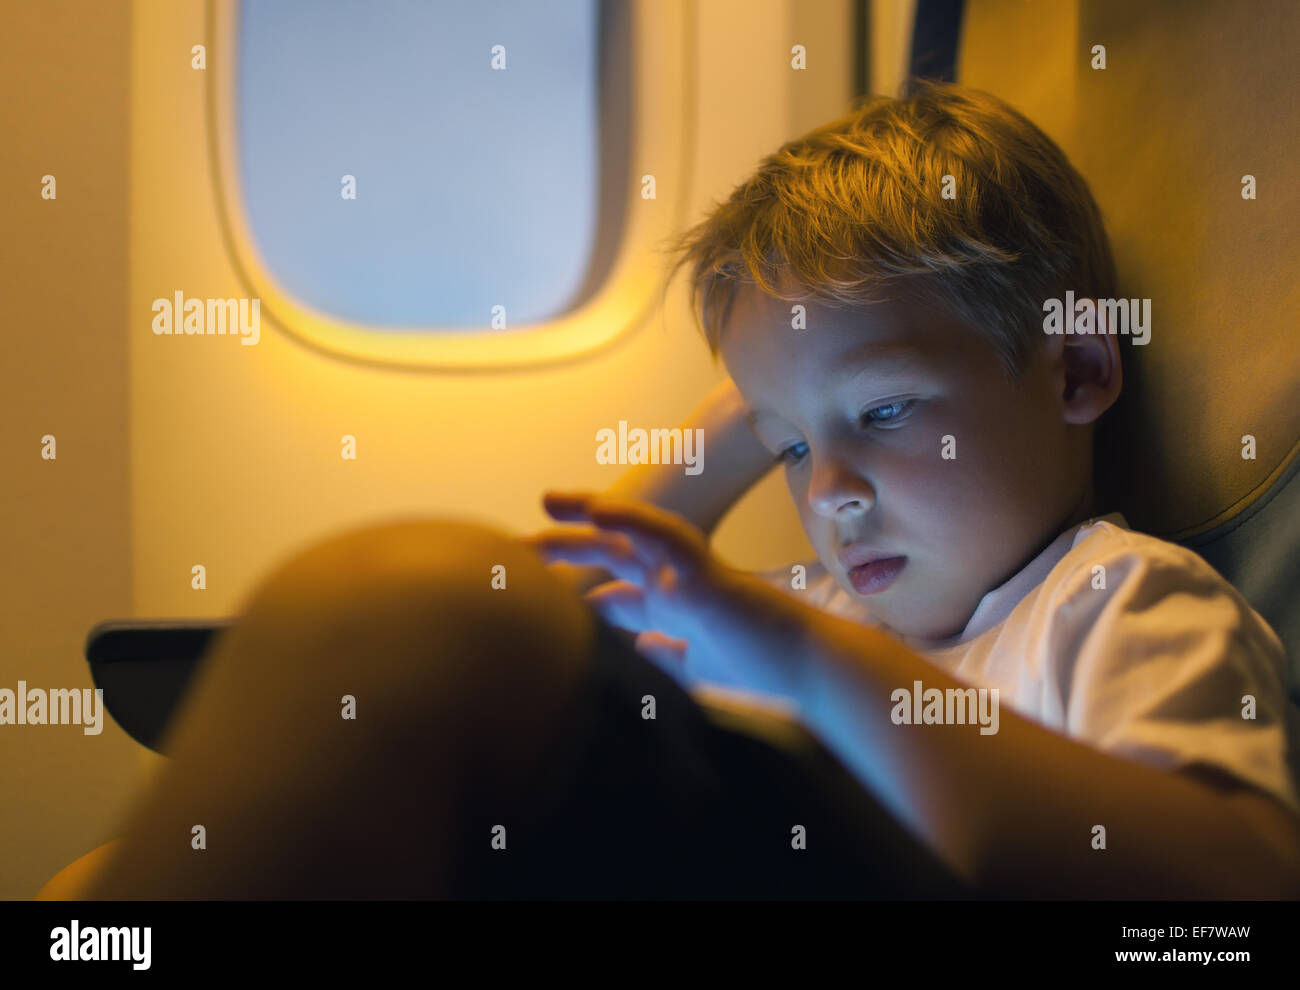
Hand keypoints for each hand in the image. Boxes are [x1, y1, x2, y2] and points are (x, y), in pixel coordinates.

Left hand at [522, 490, 811, 701]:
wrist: (812, 675)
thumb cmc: (765, 673)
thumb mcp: (699, 667)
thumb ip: (668, 653)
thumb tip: (641, 646)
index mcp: (673, 609)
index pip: (615, 591)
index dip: (574, 590)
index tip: (533, 593)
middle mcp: (677, 586)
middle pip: (613, 554)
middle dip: (567, 546)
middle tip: (519, 543)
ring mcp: (690, 576)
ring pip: (632, 534)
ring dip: (589, 517)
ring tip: (549, 503)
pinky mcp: (707, 577)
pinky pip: (666, 537)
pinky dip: (632, 520)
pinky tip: (598, 511)